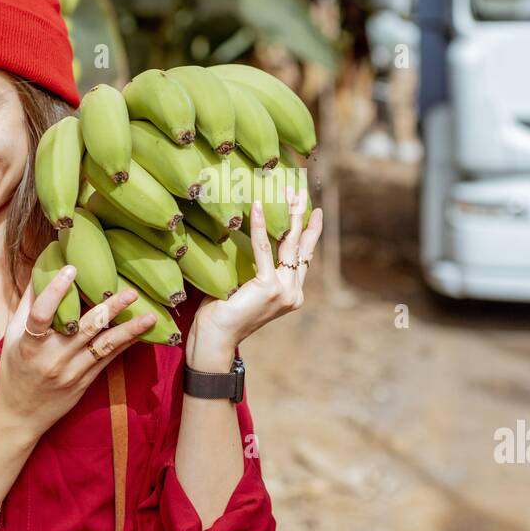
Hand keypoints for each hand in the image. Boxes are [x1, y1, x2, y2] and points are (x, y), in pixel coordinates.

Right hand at [0, 265, 156, 437]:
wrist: (20, 415)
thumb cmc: (15, 370)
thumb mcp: (14, 337)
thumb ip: (28, 305)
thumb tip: (42, 270)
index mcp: (30, 345)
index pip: (42, 314)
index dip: (56, 291)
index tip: (71, 269)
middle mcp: (53, 358)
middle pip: (84, 328)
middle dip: (110, 308)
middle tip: (131, 291)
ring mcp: (72, 372)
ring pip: (104, 346)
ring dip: (129, 329)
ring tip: (150, 316)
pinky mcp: (85, 382)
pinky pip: (109, 359)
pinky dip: (126, 344)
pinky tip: (141, 332)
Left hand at [188, 188, 322, 364]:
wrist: (216, 340)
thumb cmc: (223, 315)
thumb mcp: (246, 288)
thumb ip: (256, 270)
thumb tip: (250, 241)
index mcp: (291, 294)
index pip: (303, 257)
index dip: (309, 232)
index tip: (314, 211)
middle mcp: (293, 292)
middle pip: (301, 246)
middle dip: (302, 216)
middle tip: (302, 191)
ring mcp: (285, 291)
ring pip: (290, 244)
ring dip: (289, 214)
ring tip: (289, 191)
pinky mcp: (269, 287)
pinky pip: (264, 249)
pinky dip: (260, 226)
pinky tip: (258, 206)